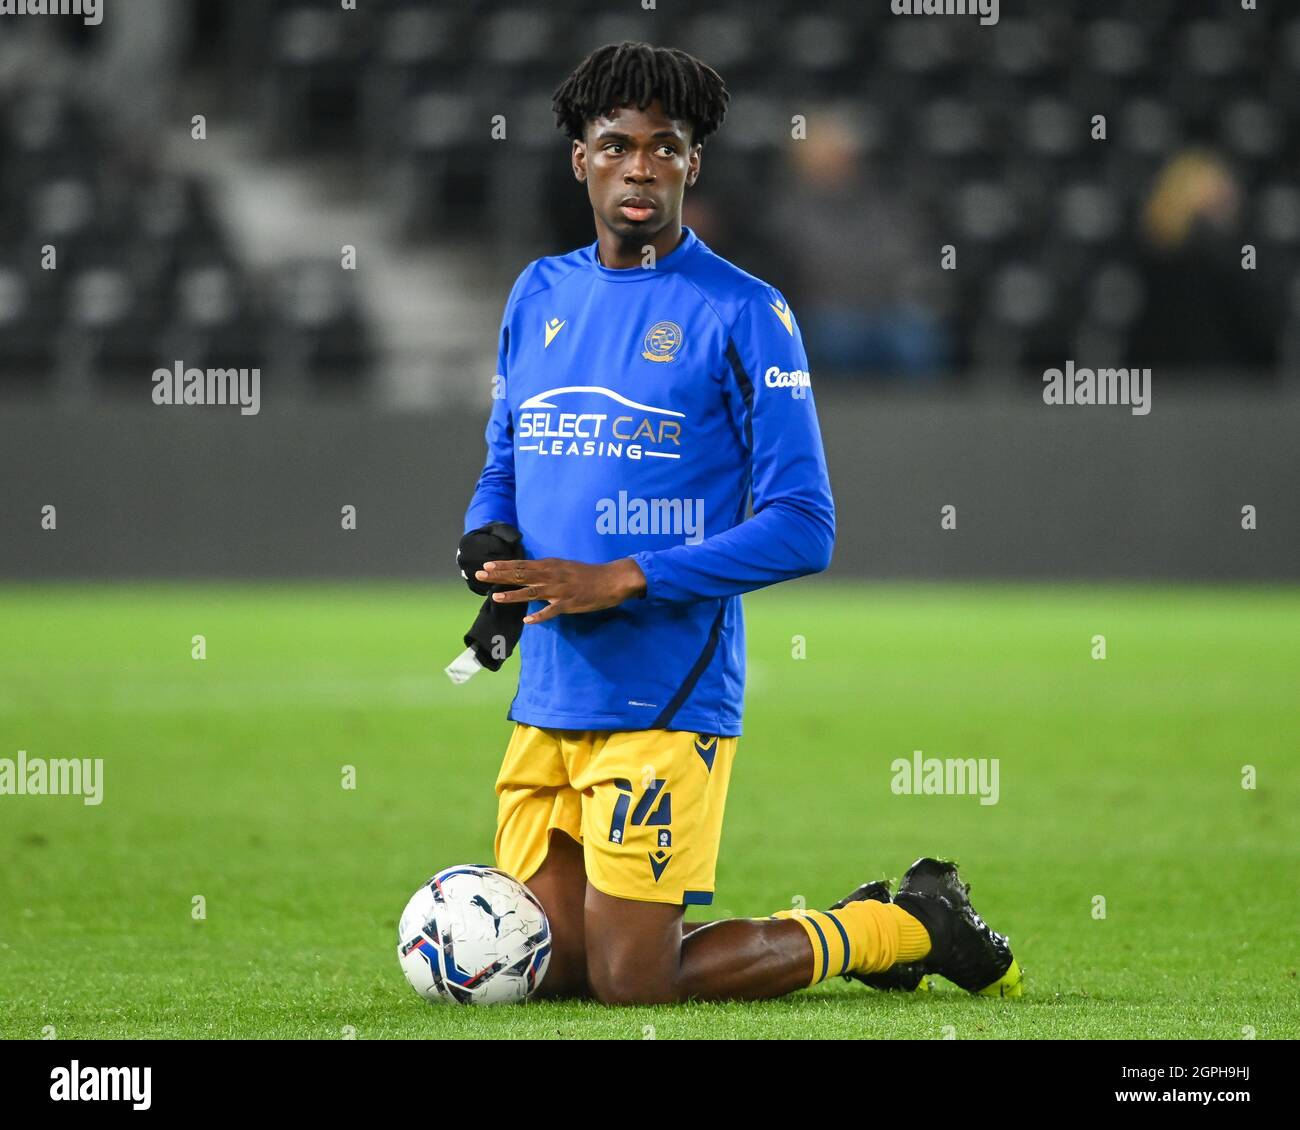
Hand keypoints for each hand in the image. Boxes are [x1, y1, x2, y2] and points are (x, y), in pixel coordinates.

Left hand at [475, 557, 646, 624]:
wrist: (610, 580)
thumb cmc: (586, 574)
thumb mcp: (563, 566)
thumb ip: (545, 570)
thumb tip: (527, 572)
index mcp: (549, 565)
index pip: (521, 564)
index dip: (503, 565)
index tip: (485, 566)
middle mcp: (551, 576)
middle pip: (521, 575)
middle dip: (500, 575)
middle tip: (480, 575)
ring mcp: (559, 590)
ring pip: (532, 592)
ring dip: (513, 595)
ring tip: (496, 596)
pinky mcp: (568, 604)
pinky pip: (551, 611)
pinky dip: (540, 616)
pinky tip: (528, 621)